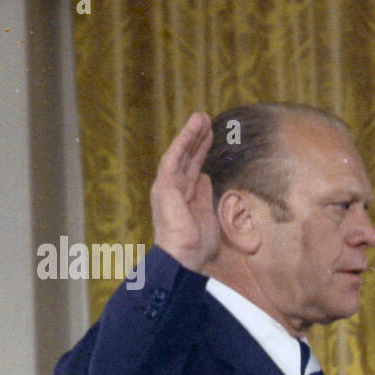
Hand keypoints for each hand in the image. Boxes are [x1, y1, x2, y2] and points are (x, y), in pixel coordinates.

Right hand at [150, 112, 218, 272]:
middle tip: (207, 120)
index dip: (201, 151)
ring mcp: (167, 186)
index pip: (193, 168)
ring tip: (201, 117)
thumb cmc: (197, 245)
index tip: (210, 136)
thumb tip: (206, 178)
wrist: (184, 257)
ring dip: (190, 134)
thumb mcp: (207, 215)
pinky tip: (192, 128)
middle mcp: (173, 189)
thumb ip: (205, 195)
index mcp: (183, 197)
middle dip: (197, 139)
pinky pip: (174, 158)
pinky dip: (183, 142)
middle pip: (186, 158)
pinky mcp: (164, 185)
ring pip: (180, 154)